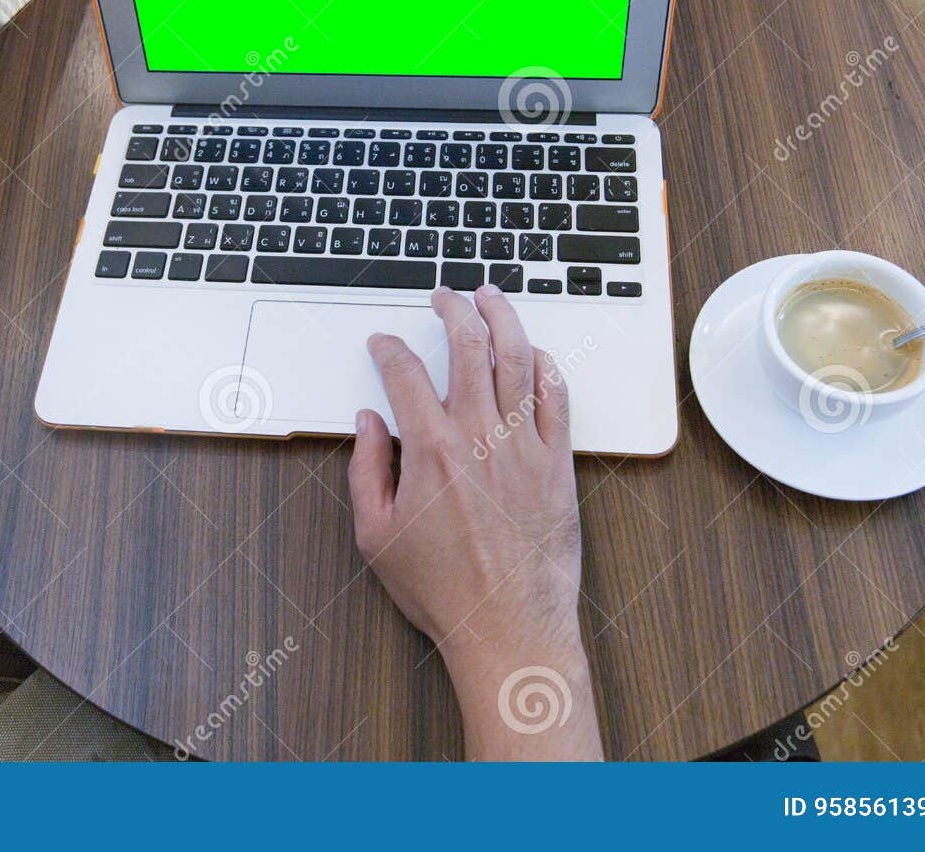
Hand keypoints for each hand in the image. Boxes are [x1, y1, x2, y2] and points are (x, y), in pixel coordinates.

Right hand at [348, 285, 602, 759]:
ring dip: (503, 317)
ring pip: (518, 357)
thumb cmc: (443, 591)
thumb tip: (368, 422)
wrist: (509, 627)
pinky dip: (545, 365)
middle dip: (452, 309)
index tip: (383, 342)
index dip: (389, 347)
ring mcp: (524, 445)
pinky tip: (535, 352)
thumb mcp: (376, 536)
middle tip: (444, 297)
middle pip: (468, 346)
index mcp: (430, 449)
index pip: (404, 373)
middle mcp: (479, 435)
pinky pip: (557, 396)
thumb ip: (366, 470)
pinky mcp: (558, 463)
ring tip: (491, 298)